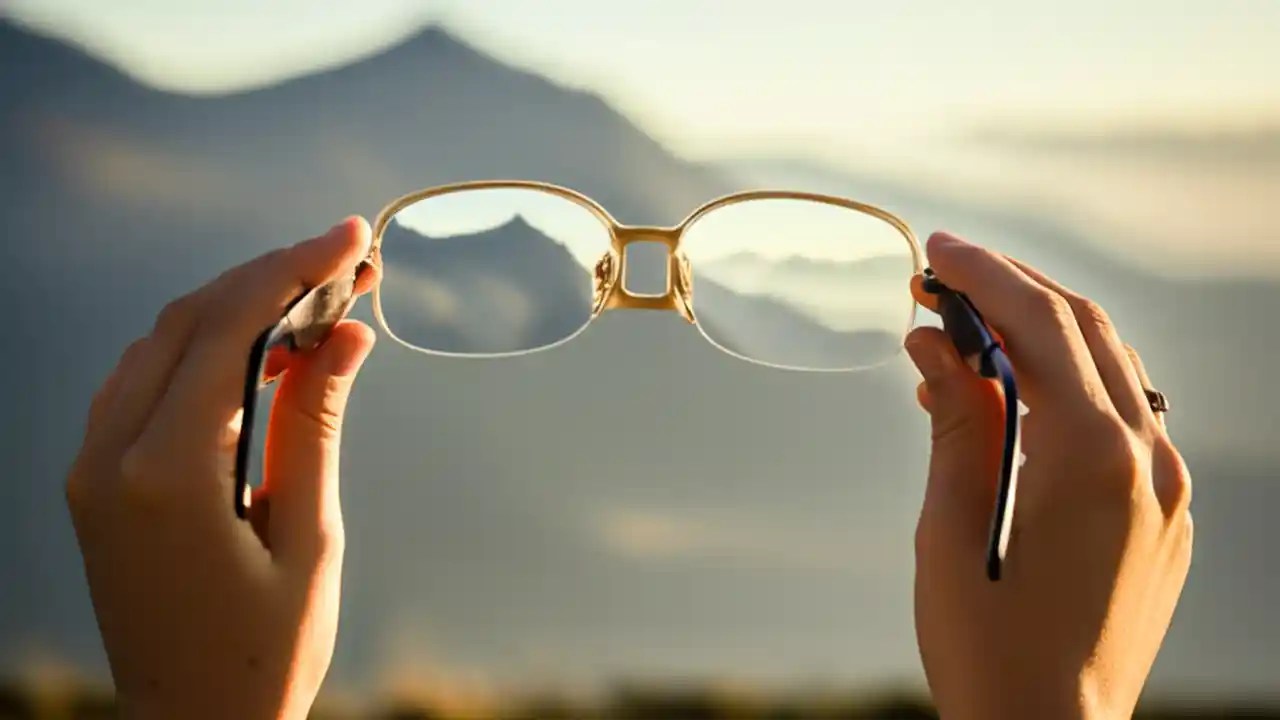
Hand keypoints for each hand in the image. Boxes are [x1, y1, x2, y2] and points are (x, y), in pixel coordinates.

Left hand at [65, 218, 376, 719]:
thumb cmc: (265, 650)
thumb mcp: (309, 535)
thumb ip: (317, 421)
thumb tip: (344, 332)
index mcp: (166, 473)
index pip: (230, 328)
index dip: (296, 269)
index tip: (354, 239)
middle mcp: (109, 458)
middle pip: (188, 321)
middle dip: (271, 277)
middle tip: (349, 261)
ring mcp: (91, 470)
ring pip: (159, 344)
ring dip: (236, 308)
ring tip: (318, 301)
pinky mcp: (94, 484)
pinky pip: (142, 382)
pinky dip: (203, 350)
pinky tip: (262, 354)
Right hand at [906, 232, 1192, 719]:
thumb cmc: (987, 643)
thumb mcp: (949, 524)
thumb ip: (955, 421)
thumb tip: (936, 346)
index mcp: (1093, 457)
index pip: (1041, 325)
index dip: (983, 276)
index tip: (935, 252)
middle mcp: (1149, 461)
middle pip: (1084, 330)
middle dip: (1011, 290)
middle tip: (944, 278)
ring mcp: (1168, 490)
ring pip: (1110, 369)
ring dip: (1038, 335)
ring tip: (963, 338)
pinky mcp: (1165, 516)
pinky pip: (1121, 420)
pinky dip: (1064, 387)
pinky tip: (1010, 401)